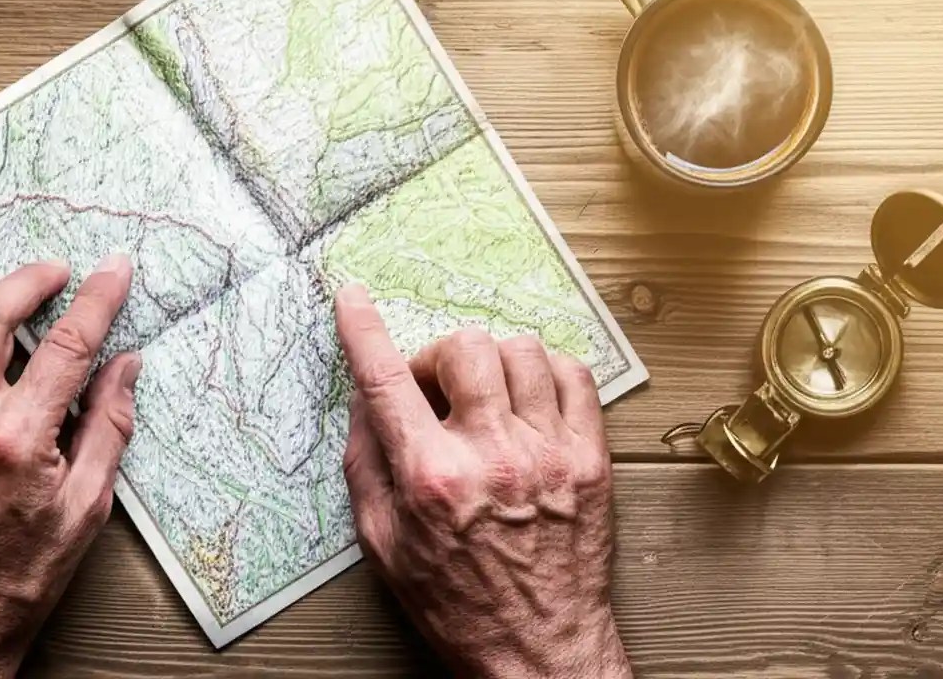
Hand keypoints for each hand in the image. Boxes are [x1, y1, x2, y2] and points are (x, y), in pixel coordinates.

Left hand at [0, 256, 139, 678]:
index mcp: (17, 439)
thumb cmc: (20, 574)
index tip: (113, 272)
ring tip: (19, 314)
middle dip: (26, 280)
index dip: (96, 298)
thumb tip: (125, 366)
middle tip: (54, 271)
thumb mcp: (88, 505)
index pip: (66, 344)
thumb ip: (109, 425)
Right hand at [334, 285, 631, 678]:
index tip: (351, 298)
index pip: (386, 379)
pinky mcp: (591, 459)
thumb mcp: (382, 545)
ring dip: (493, 363)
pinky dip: (547, 373)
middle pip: (464, 347)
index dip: (363, 329)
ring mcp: (548, 453)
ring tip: (487, 397)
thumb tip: (367, 399)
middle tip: (436, 391)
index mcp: (431, 478)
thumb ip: (367, 464)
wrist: (539, 650)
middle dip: (439, 357)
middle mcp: (492, 456)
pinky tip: (530, 401)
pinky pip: (575, 375)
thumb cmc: (456, 604)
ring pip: (522, 351)